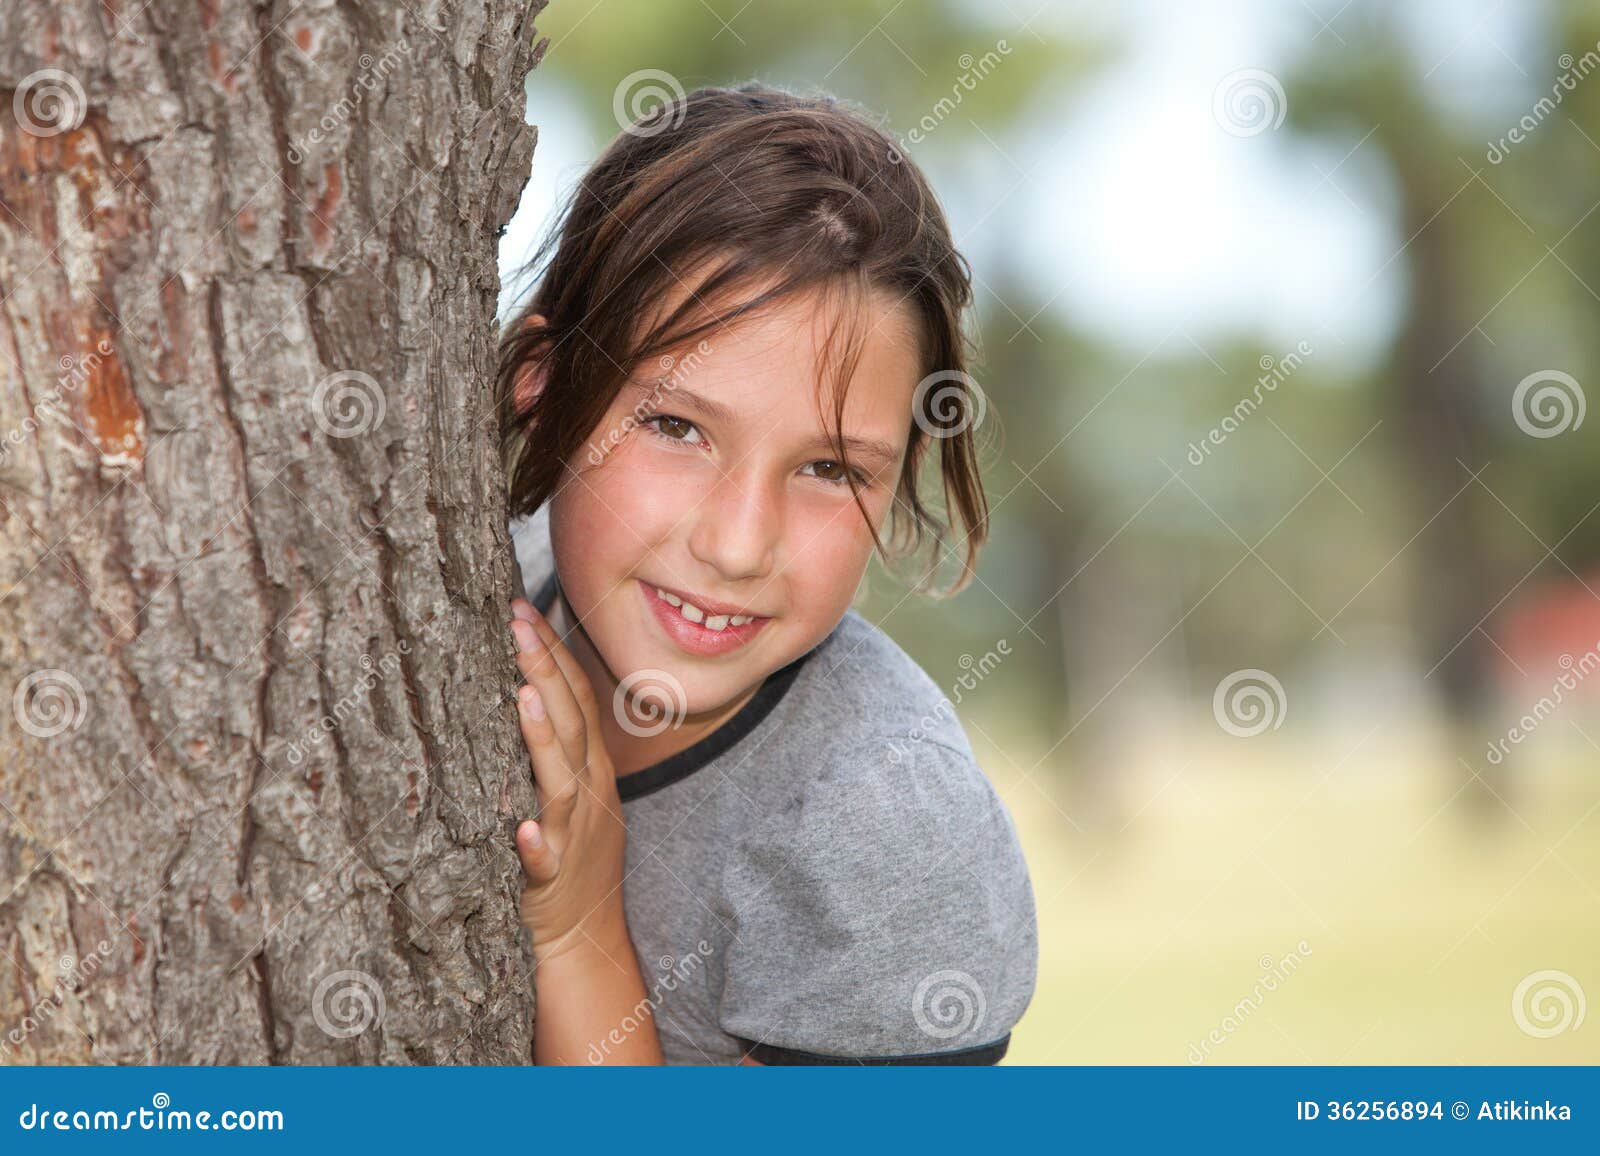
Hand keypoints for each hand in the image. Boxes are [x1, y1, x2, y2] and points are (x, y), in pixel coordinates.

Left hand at [508, 596, 627, 963]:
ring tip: (525, 697)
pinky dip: (536, 844)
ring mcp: (572, 833)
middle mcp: (586, 791)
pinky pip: (545, 861)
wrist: (584, 937)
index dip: (553, 650)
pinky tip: (523, 829)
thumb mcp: (571, 787)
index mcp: (590, 765)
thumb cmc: (568, 852)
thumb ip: (555, 740)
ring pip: (559, 780)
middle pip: (569, 721)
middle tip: (515, 623)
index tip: (520, 607)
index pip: (576, 695)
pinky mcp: (550, 879)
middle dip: (545, 668)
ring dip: (543, 739)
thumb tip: (524, 679)